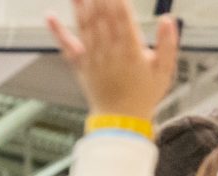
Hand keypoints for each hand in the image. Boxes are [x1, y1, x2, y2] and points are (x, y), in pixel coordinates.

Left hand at [47, 1, 178, 121]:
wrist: (119, 121)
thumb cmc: (144, 94)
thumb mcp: (166, 70)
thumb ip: (168, 43)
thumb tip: (169, 19)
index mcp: (130, 49)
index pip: (122, 15)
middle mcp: (108, 51)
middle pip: (101, 15)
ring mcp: (91, 58)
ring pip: (84, 25)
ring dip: (79, 4)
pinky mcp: (79, 66)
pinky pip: (66, 46)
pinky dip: (57, 31)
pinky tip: (49, 16)